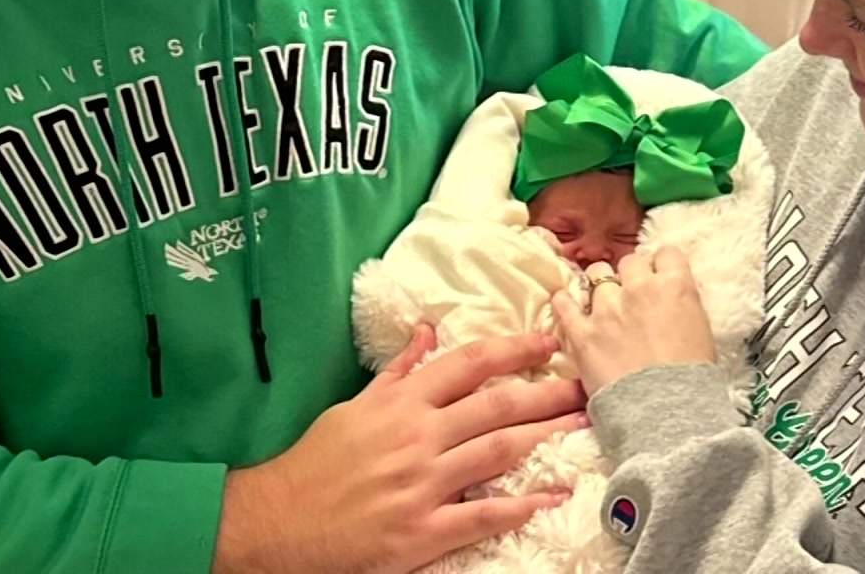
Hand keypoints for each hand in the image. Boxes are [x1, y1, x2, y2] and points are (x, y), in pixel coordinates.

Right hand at [214, 325, 588, 572]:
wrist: (277, 523)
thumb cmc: (315, 464)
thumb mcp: (352, 408)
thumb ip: (397, 374)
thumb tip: (427, 333)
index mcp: (400, 404)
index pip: (467, 364)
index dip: (512, 349)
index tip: (547, 339)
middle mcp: (416, 437)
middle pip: (496, 405)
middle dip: (547, 391)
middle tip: (587, 382)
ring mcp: (422, 484)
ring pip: (498, 452)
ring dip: (546, 436)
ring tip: (582, 425)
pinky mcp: (422, 530)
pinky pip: (482, 514)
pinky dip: (521, 505)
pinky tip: (552, 496)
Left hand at [552, 247, 716, 397]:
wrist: (667, 414)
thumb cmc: (694, 380)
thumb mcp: (702, 333)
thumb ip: (682, 306)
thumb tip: (671, 300)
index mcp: (675, 287)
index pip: (667, 254)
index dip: (663, 266)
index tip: (661, 278)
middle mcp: (639, 289)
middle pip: (631, 262)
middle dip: (632, 275)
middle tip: (634, 295)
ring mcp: (607, 309)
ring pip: (596, 274)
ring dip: (601, 286)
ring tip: (603, 303)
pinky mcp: (582, 333)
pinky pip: (564, 304)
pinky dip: (564, 302)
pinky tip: (566, 304)